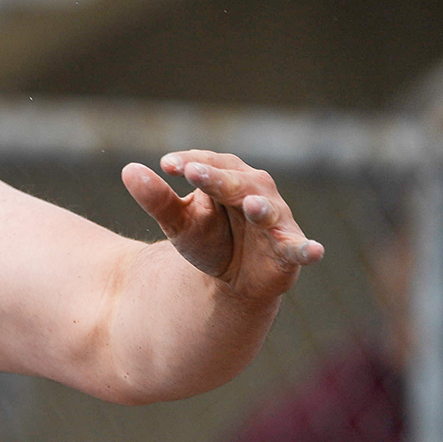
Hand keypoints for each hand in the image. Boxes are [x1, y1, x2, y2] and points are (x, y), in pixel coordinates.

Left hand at [122, 150, 323, 297]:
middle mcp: (256, 191)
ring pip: (268, 211)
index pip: (209, 164)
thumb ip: (156, 199)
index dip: (191, 163)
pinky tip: (314, 251)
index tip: (165, 165)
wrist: (232, 279)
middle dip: (217, 179)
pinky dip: (306, 249)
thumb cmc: (208, 239)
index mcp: (228, 177)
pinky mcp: (289, 250)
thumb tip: (128, 170)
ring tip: (250, 205)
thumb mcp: (178, 222)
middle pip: (236, 183)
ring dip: (261, 208)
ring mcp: (276, 220)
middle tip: (194, 173)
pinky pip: (299, 248)